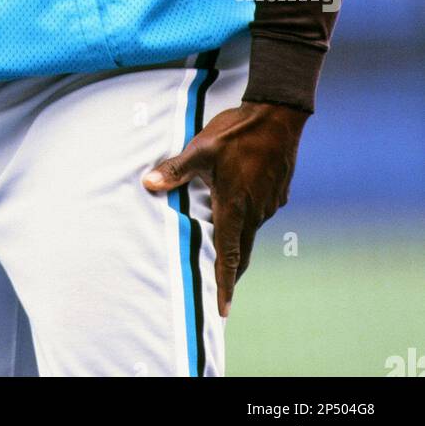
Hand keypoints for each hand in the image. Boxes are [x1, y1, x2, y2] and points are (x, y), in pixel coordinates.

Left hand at [142, 101, 308, 316]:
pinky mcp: (277, 192)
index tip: (223, 311)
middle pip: (242, 252)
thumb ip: (176, 170)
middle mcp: (256, 212)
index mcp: (236, 208)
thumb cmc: (237, 132)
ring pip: (250, 231)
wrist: (278, 114)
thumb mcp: (201, 150)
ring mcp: (270, 203)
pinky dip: (247, 219)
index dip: (224, 285)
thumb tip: (148, 183)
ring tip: (220, 244)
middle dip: (230, 272)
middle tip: (219, 290)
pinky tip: (237, 206)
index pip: (228, 257)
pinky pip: (260, 213)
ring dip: (237, 240)